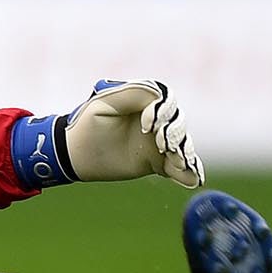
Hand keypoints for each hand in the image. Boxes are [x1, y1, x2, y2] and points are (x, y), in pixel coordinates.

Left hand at [62, 81, 203, 187]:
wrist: (76, 154)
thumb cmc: (88, 124)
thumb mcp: (105, 103)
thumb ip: (131, 93)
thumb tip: (158, 95)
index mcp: (145, 102)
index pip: (166, 101)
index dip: (163, 111)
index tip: (146, 125)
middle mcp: (156, 121)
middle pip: (178, 123)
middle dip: (175, 133)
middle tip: (162, 145)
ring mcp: (158, 143)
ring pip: (182, 145)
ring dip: (184, 152)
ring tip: (179, 162)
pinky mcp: (157, 163)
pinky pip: (178, 168)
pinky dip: (188, 173)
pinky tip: (195, 179)